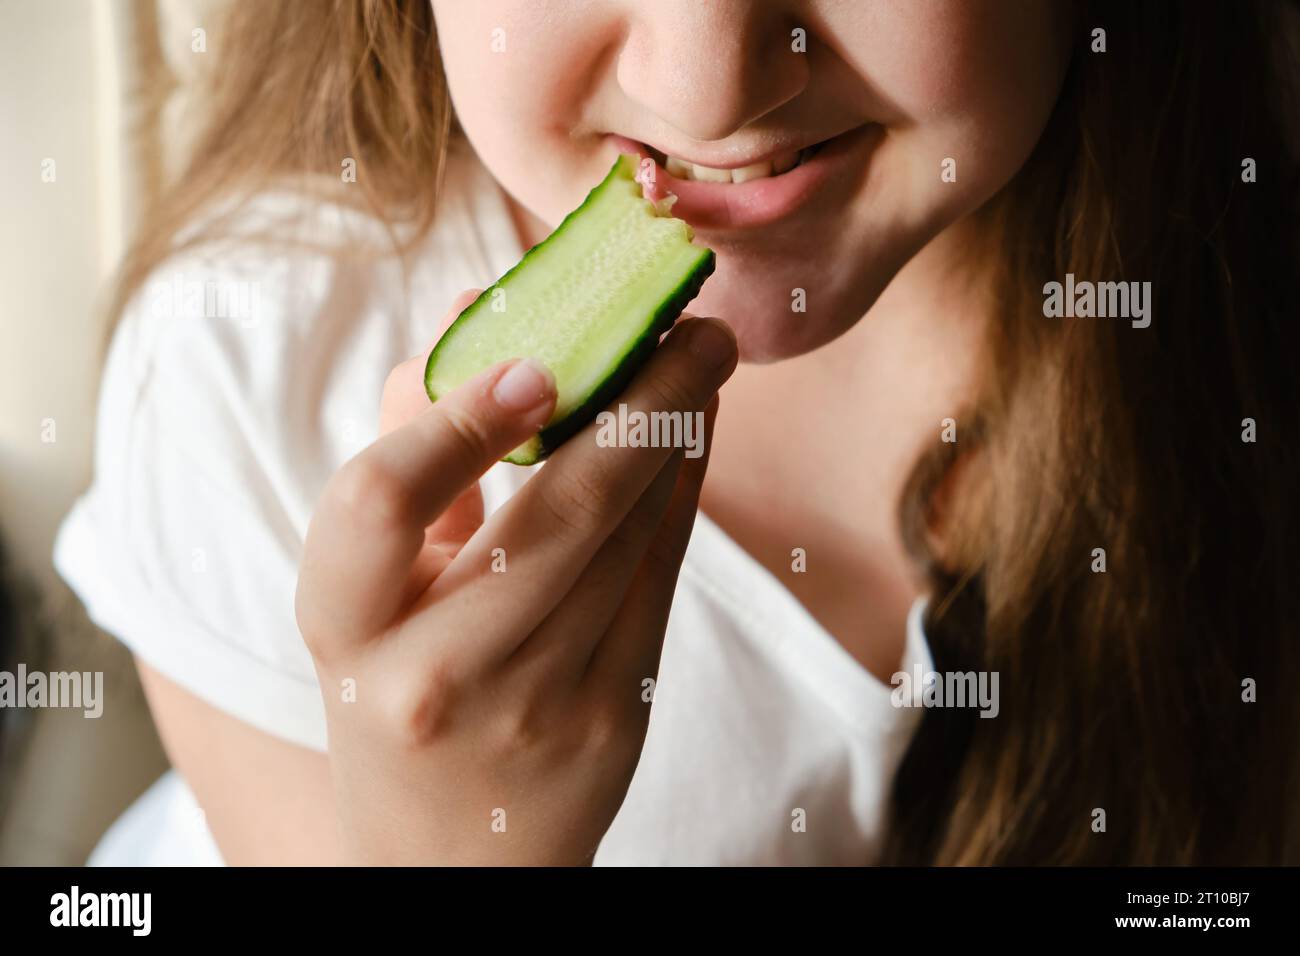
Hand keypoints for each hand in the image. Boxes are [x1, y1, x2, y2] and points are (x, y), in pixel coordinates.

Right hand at [295, 291, 736, 863]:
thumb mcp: (369, 600)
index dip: (452, 421)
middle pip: (557, 515)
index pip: (378, 504)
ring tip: (699, 361)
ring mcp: (538, 705)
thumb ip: (418, 465)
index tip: (532, 363)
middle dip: (640, 401)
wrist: (455, 858)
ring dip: (675, 435)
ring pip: (628, 539)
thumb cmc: (400, 699)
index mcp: (348, 634)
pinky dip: (680, 493)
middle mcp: (439, 675)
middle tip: (688, 322)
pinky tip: (693, 435)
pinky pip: (659, 578)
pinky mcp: (614, 720)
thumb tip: (480, 320)